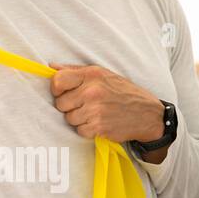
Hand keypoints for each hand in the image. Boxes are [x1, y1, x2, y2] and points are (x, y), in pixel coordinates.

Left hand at [48, 62, 164, 142]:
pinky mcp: (99, 127)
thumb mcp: (102, 74)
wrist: (148, 114)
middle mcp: (92, 91)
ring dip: (78, 119)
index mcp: (91, 75)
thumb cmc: (122, 92)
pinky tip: (99, 123)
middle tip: (83, 105)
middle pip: (60, 103)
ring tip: (93, 113)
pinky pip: (79, 131)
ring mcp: (95, 110)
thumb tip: (51, 67)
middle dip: (68, 106)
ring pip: (69, 118)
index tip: (63, 92)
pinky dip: (87, 130)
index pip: (58, 80)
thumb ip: (75, 70)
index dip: (56, 89)